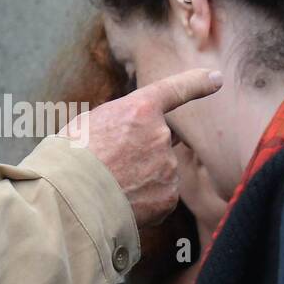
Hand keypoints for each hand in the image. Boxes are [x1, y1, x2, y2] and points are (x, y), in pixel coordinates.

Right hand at [59, 69, 221, 227]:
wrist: (68, 197)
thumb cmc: (67, 159)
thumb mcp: (89, 125)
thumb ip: (121, 125)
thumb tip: (132, 143)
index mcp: (140, 108)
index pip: (176, 90)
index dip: (197, 83)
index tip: (216, 79)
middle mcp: (160, 134)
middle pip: (160, 143)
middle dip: (141, 154)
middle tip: (109, 167)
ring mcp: (167, 167)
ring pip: (158, 173)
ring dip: (140, 180)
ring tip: (108, 187)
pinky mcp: (168, 197)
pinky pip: (159, 198)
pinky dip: (143, 204)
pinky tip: (120, 205)